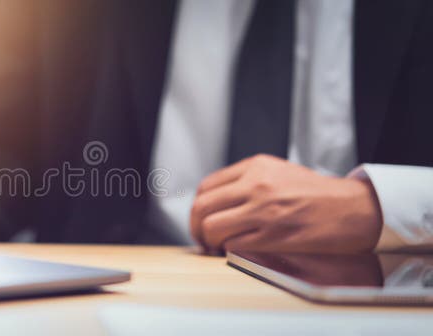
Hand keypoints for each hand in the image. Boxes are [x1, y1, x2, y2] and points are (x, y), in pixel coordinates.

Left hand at [190, 154, 381, 253]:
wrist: (354, 209)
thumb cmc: (319, 194)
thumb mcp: (278, 172)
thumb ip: (247, 181)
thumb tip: (217, 200)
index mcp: (256, 167)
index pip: (206, 186)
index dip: (198, 207)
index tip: (201, 217)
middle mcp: (256, 185)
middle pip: (202, 207)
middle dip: (196, 226)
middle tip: (202, 237)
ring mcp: (264, 210)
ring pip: (212, 227)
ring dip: (209, 241)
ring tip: (216, 246)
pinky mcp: (273, 235)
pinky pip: (233, 245)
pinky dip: (228, 250)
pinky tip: (234, 251)